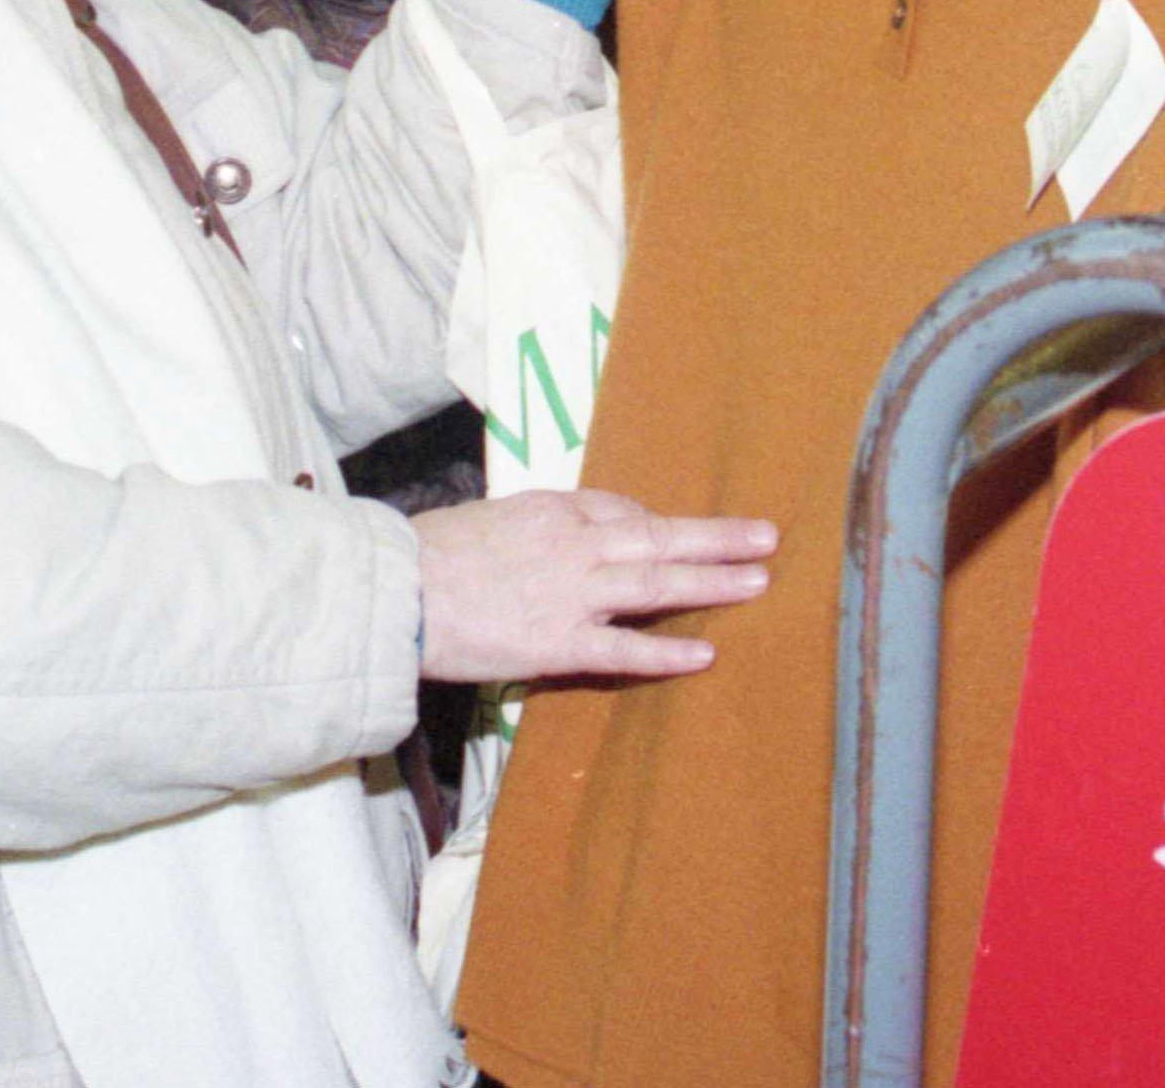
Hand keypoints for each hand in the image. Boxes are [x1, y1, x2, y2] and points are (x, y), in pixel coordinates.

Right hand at [413, 488, 777, 683]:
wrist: (399, 593)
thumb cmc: (429, 554)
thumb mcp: (489, 518)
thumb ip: (533, 526)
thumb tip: (567, 534)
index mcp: (552, 511)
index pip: (620, 511)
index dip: (652, 524)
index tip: (672, 535)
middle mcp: (575, 547)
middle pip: (660, 537)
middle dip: (717, 538)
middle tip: (766, 538)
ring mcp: (573, 595)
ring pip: (658, 582)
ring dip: (712, 581)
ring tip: (758, 581)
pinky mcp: (560, 644)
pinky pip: (625, 648)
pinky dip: (667, 651)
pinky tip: (705, 653)